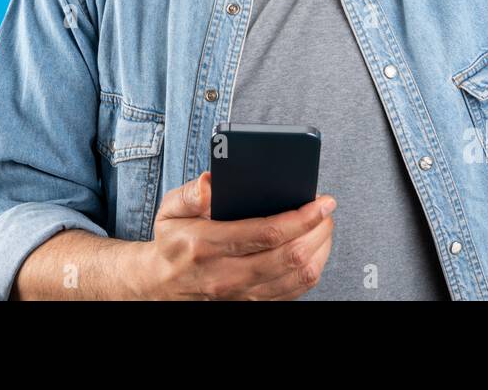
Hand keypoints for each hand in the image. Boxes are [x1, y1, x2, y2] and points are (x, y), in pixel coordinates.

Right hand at [135, 171, 336, 299]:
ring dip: (320, 250)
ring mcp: (240, 296)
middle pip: (289, 257)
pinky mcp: (251, 305)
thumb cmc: (172, 241)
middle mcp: (226, 276)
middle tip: (327, 210)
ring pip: (297, 278)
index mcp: (206, 246)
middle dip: (317, 230)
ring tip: (324, 226)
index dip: (301, 217)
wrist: (160, 285)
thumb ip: (190, 193)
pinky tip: (314, 249)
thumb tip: (212, 182)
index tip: (321, 202)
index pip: (266, 233)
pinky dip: (312, 269)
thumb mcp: (169, 209)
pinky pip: (293, 292)